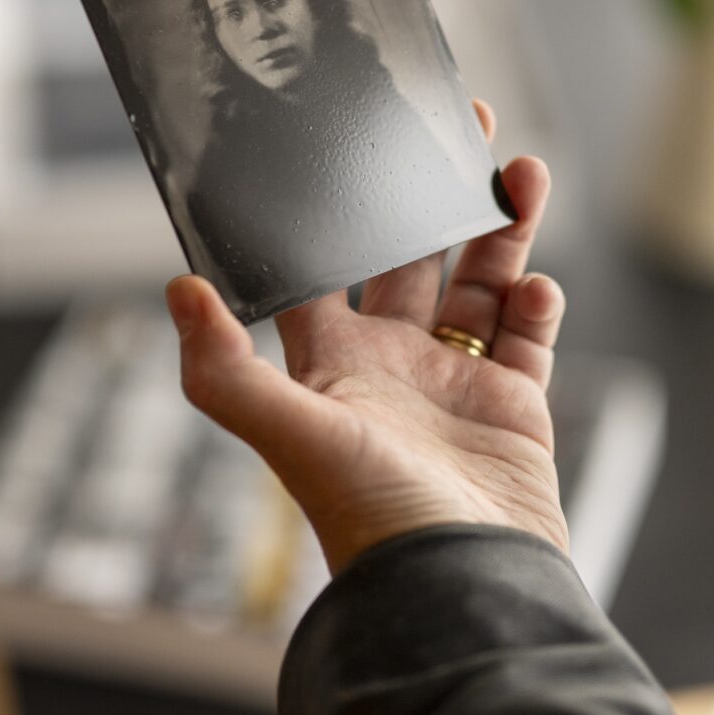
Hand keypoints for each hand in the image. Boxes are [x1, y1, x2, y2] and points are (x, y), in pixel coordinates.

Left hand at [165, 101, 567, 573]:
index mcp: (332, 361)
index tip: (355, 145)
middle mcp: (392, 364)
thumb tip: (177, 288)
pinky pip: (528, 336)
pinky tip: (536, 286)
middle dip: (434, 195)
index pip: (329, 266)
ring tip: (522, 171)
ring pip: (481, 282)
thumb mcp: (290, 432)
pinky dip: (536, 304)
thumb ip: (226, 368)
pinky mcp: (513, 404)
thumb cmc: (371, 518)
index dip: (340, 207)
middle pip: (415, 257)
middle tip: (457, 128)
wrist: (465, 586)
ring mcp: (455, 382)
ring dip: (502, 229)